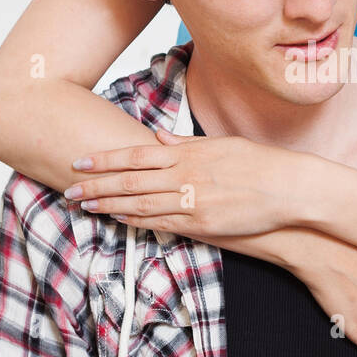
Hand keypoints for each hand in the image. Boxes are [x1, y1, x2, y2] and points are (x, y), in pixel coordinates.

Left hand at [66, 130, 301, 238]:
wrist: (288, 187)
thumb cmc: (258, 163)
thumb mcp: (220, 144)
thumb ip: (186, 142)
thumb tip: (158, 134)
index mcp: (187, 153)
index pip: (136, 155)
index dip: (105, 160)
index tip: (80, 162)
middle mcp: (185, 174)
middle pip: (130, 180)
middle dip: (96, 184)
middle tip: (68, 187)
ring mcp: (193, 199)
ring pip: (140, 203)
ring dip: (109, 204)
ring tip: (84, 205)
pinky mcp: (203, 222)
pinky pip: (162, 222)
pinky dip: (137, 220)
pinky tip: (119, 219)